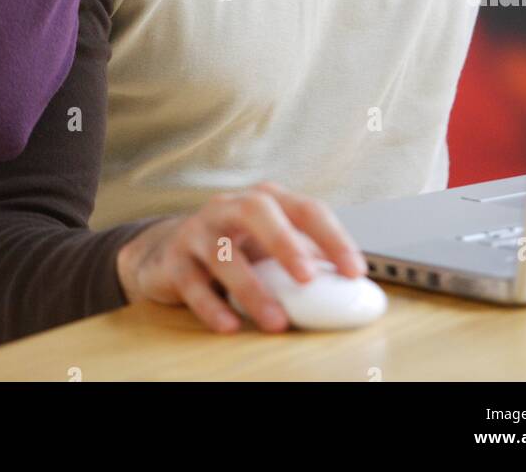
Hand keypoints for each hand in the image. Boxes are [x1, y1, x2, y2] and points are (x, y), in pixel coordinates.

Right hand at [115, 181, 366, 332]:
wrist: (171, 250)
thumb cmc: (237, 247)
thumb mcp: (272, 247)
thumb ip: (308, 260)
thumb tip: (355, 291)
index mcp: (267, 200)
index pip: (305, 209)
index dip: (333, 238)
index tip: (355, 271)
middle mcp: (231, 207)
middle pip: (257, 210)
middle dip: (284, 242)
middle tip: (307, 277)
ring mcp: (200, 230)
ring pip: (223, 251)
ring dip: (251, 287)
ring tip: (275, 320)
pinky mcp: (175, 260)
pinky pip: (192, 282)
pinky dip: (211, 305)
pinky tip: (230, 325)